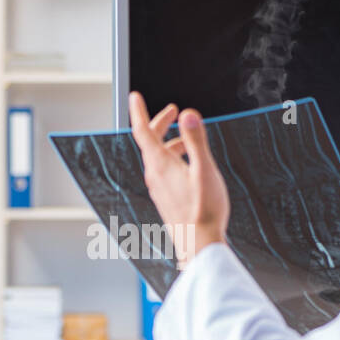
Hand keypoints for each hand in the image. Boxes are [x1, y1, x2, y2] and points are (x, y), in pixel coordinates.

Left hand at [128, 91, 229, 265]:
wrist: (199, 243)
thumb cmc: (204, 210)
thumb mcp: (204, 170)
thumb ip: (196, 141)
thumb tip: (189, 115)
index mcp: (161, 164)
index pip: (143, 131)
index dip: (139, 111)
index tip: (135, 96)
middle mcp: (155, 175)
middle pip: (150, 141)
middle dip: (161, 123)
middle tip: (173, 112)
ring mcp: (158, 188)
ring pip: (158, 157)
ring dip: (171, 142)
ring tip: (188, 139)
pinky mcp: (165, 198)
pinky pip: (163, 171)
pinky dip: (172, 158)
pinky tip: (188, 165)